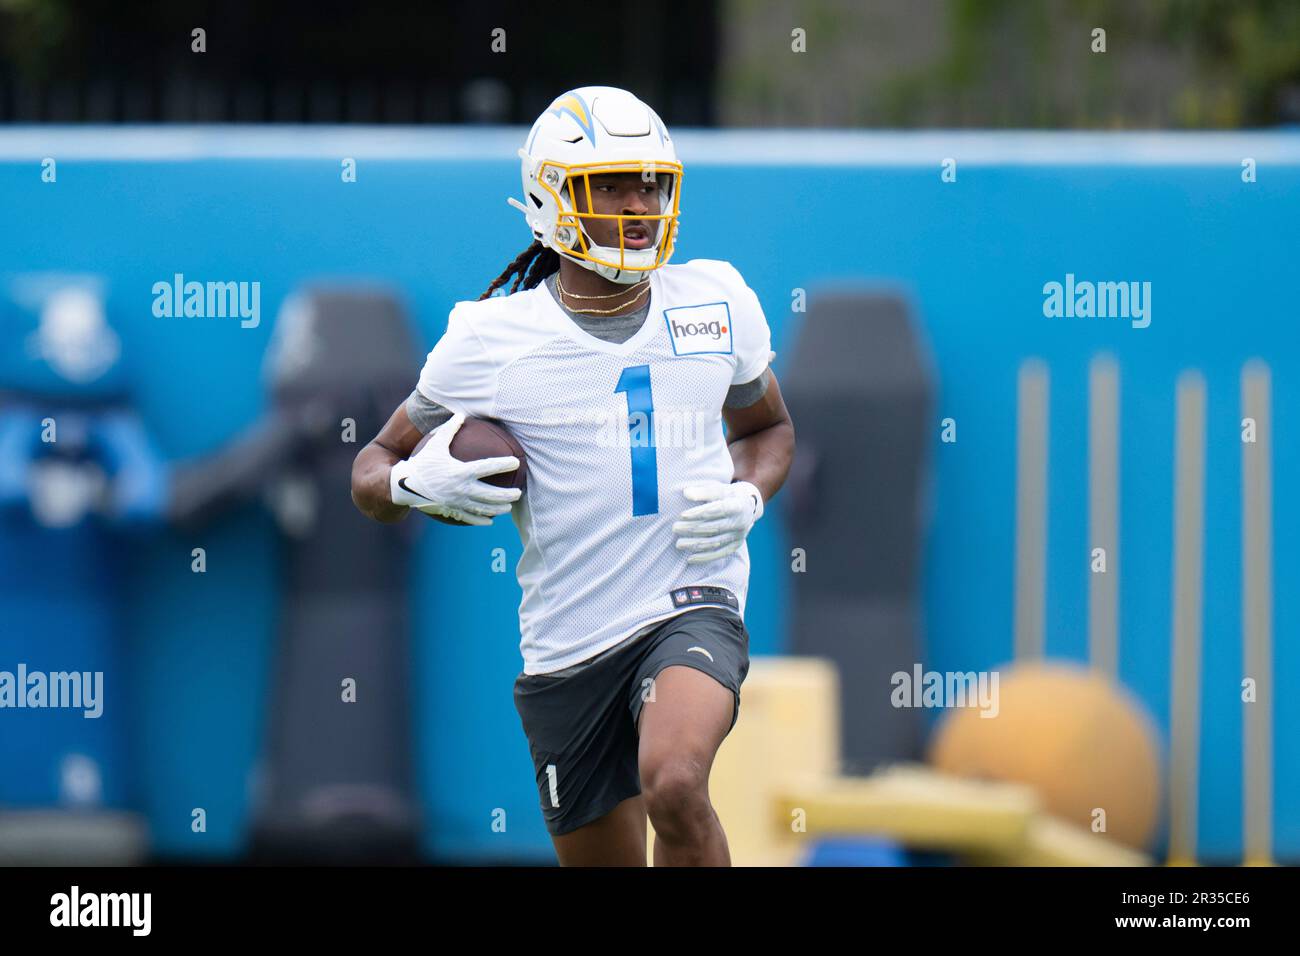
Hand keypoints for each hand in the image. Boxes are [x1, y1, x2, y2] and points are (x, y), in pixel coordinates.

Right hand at [389, 412, 521, 525]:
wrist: (404, 485)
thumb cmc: (421, 462)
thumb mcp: (435, 444)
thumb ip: (449, 429)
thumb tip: (461, 414)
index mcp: (461, 472)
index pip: (488, 467)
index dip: (503, 465)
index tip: (516, 462)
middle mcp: (461, 489)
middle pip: (490, 494)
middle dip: (507, 495)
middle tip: (519, 492)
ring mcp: (457, 502)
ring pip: (483, 508)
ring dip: (498, 509)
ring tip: (508, 508)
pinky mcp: (451, 511)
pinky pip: (469, 518)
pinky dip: (480, 520)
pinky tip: (489, 521)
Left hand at [672, 480, 763, 563]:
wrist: (749, 507)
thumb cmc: (730, 495)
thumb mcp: (721, 489)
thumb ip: (704, 491)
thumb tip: (686, 493)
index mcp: (737, 505)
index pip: (716, 510)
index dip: (699, 513)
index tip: (682, 515)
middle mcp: (740, 522)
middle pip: (713, 527)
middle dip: (692, 529)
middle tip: (675, 528)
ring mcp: (738, 536)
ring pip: (714, 542)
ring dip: (695, 544)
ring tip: (678, 544)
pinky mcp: (735, 546)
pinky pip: (718, 554)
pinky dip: (704, 557)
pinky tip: (690, 559)